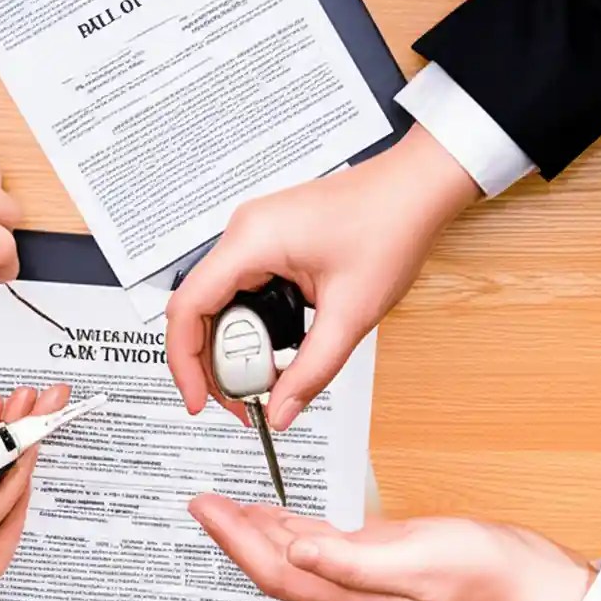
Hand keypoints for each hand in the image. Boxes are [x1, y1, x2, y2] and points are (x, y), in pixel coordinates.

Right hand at [166, 124, 479, 429]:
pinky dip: (250, 325)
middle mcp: (243, 233)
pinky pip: (241, 290)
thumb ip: (311, 371)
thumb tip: (280, 410)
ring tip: (259, 381)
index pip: (187, 309)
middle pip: (198, 310)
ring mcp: (254, 235)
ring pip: (220, 303)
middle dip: (213, 362)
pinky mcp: (269, 242)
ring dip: (234, 345)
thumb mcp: (350, 314)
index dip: (184, 362)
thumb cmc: (389, 226)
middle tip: (241, 400)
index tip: (200, 401)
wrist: (416, 190)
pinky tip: (271, 349)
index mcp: (250, 241)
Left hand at [190, 494, 595, 600]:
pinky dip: (287, 524)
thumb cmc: (478, 573)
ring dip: (253, 529)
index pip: (272, 568)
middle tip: (201, 502)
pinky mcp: (374, 552)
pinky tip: (277, 513)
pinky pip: (315, 540)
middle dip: (231, 534)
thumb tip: (297, 550)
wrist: (521, 580)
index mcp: (347, 590)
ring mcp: (358, 570)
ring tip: (225, 505)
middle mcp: (345, 585)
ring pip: (289, 552)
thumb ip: (351, 558)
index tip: (204, 509)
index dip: (232, 541)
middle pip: (270, 563)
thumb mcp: (413, 560)